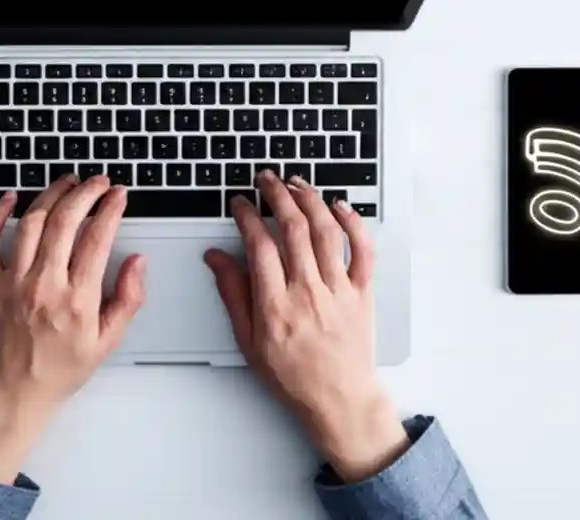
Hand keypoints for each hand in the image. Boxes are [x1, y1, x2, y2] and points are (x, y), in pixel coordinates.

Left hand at [0, 174, 146, 483]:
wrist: (12, 393)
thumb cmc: (58, 371)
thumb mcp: (107, 341)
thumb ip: (128, 299)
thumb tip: (138, 262)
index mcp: (77, 300)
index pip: (97, 238)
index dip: (110, 209)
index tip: (118, 195)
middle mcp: (44, 285)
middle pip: (64, 221)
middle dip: (85, 193)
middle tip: (97, 182)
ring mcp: (13, 282)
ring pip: (31, 223)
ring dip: (51, 194)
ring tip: (67, 182)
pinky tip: (12, 198)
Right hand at [205, 171, 408, 482]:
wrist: (339, 399)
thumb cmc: (293, 376)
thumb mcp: (249, 340)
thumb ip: (233, 294)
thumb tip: (216, 258)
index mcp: (276, 305)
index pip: (260, 245)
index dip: (247, 216)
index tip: (239, 203)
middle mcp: (309, 292)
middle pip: (294, 229)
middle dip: (277, 195)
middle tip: (266, 179)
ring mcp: (339, 290)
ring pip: (326, 231)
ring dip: (311, 200)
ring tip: (297, 183)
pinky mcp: (363, 293)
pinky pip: (362, 250)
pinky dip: (353, 224)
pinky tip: (340, 207)